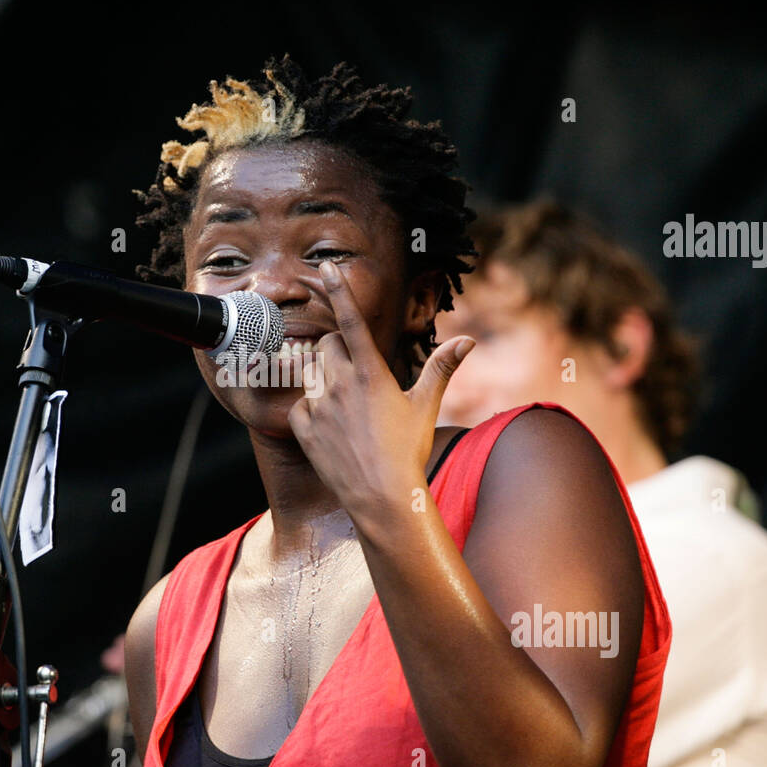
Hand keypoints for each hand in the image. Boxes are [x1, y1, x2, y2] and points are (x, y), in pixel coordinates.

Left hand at [287, 260, 474, 517]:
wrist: (383, 497)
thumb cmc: (408, 450)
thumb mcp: (425, 406)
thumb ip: (441, 368)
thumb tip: (468, 340)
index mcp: (371, 372)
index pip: (350, 321)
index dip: (338, 291)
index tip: (325, 269)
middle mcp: (340, 382)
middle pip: (327, 344)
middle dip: (337, 350)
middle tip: (357, 376)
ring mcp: (318, 405)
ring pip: (310, 371)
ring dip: (324, 378)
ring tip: (346, 407)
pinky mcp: (303, 428)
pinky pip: (298, 404)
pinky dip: (310, 409)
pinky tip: (330, 428)